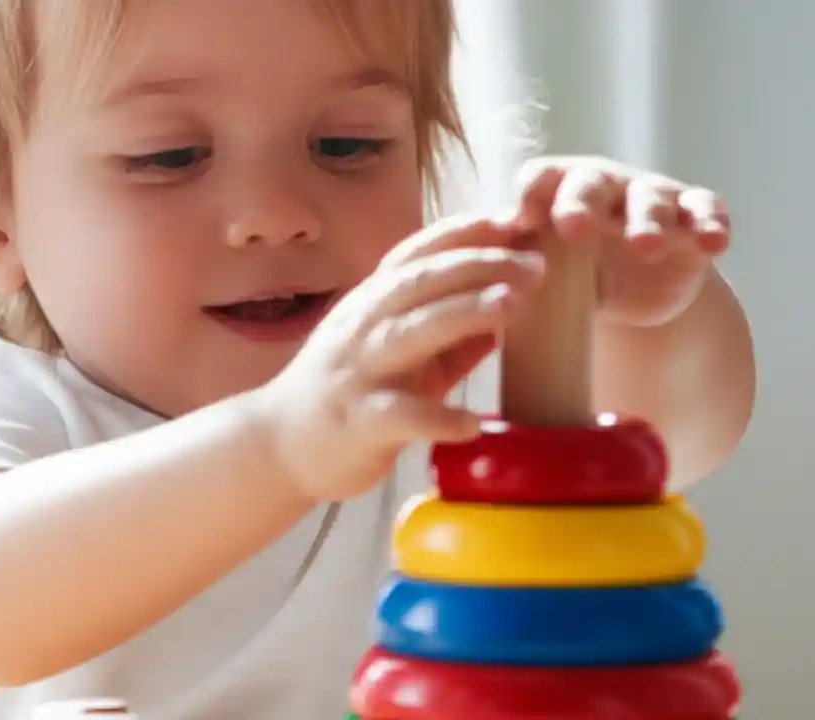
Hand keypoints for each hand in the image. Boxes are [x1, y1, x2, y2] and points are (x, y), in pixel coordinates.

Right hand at [254, 215, 544, 501]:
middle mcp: (363, 327)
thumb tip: (507, 307)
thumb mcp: (396, 352)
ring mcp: (358, 372)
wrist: (280, 443)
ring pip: (411, 333)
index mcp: (373, 303)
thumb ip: (449, 335)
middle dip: (479, 267)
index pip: (418, 254)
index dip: (463, 233)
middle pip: (421, 283)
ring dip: (461, 314)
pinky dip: (438, 417)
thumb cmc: (346, 392)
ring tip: (511, 306)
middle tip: (535, 266)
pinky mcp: (358, 421)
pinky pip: (401, 416)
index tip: (512, 219)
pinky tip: (473, 423)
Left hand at [512, 156, 731, 326]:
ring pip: (650, 198)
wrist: (630, 296)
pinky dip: (711, 223)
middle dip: (582, 202)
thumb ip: (514, 260)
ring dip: (648, 218)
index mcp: (556, 191)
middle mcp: (603, 185)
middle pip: (591, 183)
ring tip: (644, 245)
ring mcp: (650, 198)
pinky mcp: (691, 219)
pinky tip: (714, 241)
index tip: (519, 220)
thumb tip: (478, 259)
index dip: (530, 195)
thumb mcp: (541, 270)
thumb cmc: (568, 275)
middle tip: (572, 226)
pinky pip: (705, 211)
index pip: (539, 179)